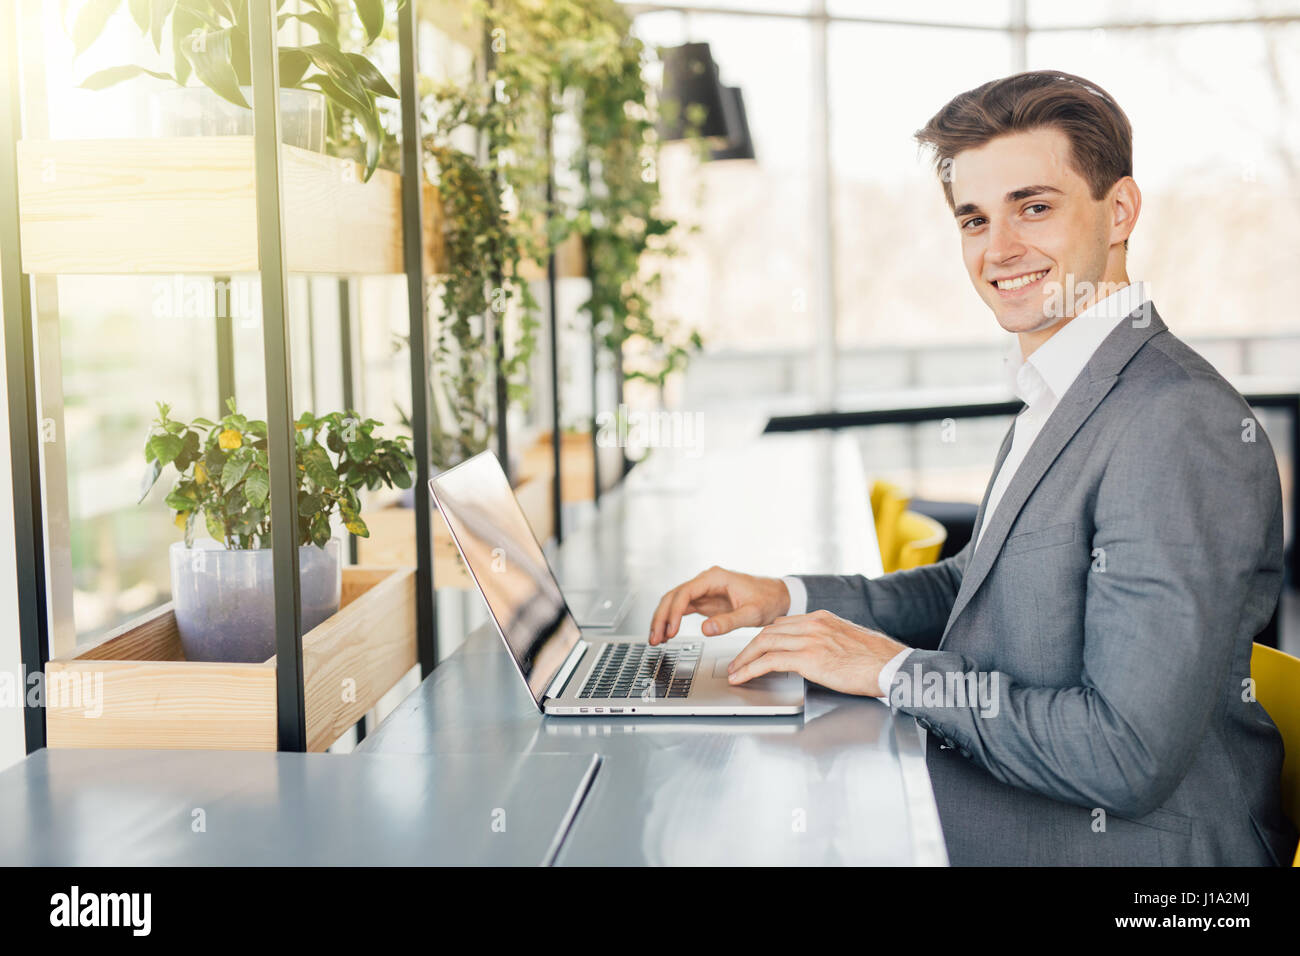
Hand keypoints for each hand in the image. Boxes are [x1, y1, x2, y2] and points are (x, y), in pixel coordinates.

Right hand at [649, 566, 791, 644]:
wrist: (778, 596)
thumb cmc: (768, 599)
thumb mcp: (752, 613)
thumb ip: (729, 621)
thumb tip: (705, 629)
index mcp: (715, 578)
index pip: (685, 592)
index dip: (674, 612)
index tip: (671, 630)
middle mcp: (705, 582)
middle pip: (673, 596)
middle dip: (661, 617)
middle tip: (655, 638)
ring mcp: (703, 591)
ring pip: (673, 603)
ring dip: (663, 620)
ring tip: (656, 639)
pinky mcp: (704, 602)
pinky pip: (681, 609)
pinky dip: (671, 621)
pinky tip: (666, 634)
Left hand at [726, 609, 906, 696]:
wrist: (892, 666)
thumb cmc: (877, 660)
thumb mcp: (849, 643)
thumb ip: (829, 644)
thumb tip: (819, 657)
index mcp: (822, 618)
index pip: (783, 624)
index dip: (764, 638)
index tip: (755, 649)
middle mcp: (813, 624)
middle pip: (769, 631)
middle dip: (748, 647)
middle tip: (737, 661)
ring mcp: (810, 639)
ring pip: (764, 643)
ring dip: (744, 659)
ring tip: (734, 672)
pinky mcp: (809, 658)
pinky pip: (770, 661)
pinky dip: (751, 669)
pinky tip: (743, 678)